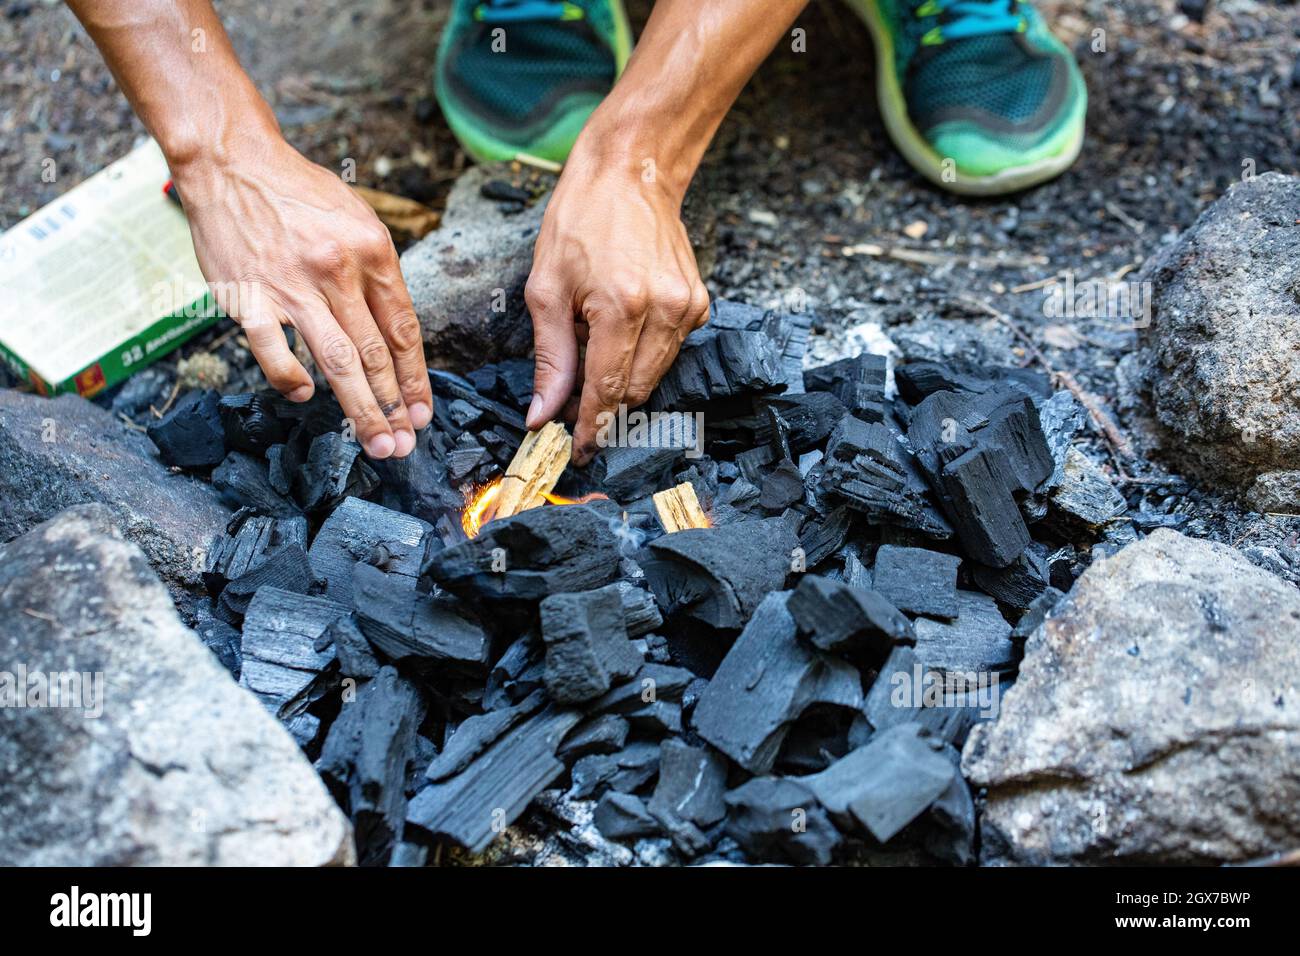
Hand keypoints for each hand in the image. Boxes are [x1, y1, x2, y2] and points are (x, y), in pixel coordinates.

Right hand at [174, 136, 431, 458]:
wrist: (231, 161)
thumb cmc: (297, 194)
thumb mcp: (356, 220)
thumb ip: (377, 274)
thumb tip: (396, 335)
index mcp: (372, 250)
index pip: (403, 329)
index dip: (416, 377)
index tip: (423, 412)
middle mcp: (337, 270)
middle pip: (375, 354)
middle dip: (395, 406)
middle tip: (405, 444)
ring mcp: (292, 286)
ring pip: (338, 362)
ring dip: (361, 409)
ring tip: (377, 442)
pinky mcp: (249, 297)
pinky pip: (275, 353)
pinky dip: (291, 380)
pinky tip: (306, 396)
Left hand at [524, 142, 708, 463]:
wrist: (631, 173)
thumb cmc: (581, 220)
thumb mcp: (546, 288)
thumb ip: (550, 358)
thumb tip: (542, 414)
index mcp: (622, 306)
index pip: (608, 390)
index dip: (591, 427)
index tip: (576, 451)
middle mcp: (665, 310)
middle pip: (634, 391)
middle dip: (603, 406)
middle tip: (572, 403)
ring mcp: (688, 307)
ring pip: (653, 376)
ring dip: (622, 380)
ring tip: (592, 350)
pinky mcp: (700, 303)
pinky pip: (669, 351)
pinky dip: (643, 355)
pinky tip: (621, 328)